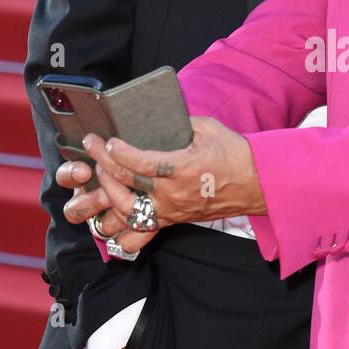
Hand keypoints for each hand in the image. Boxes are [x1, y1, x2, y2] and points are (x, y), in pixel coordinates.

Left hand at [59, 116, 265, 255]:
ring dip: (107, 192)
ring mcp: (172, 210)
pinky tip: (107, 217)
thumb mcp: (208, 128)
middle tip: (92, 148)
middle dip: (103, 164)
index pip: (140, 163)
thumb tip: (155, 116)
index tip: (108, 141)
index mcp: (183, 168)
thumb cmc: (234, 154)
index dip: (119, 152)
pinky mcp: (173, 220)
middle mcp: (174, 194)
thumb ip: (179, 123)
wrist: (256, 184)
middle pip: (127, 184)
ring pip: (127, 210)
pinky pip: (141, 231)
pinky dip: (121, 228)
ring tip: (100, 174)